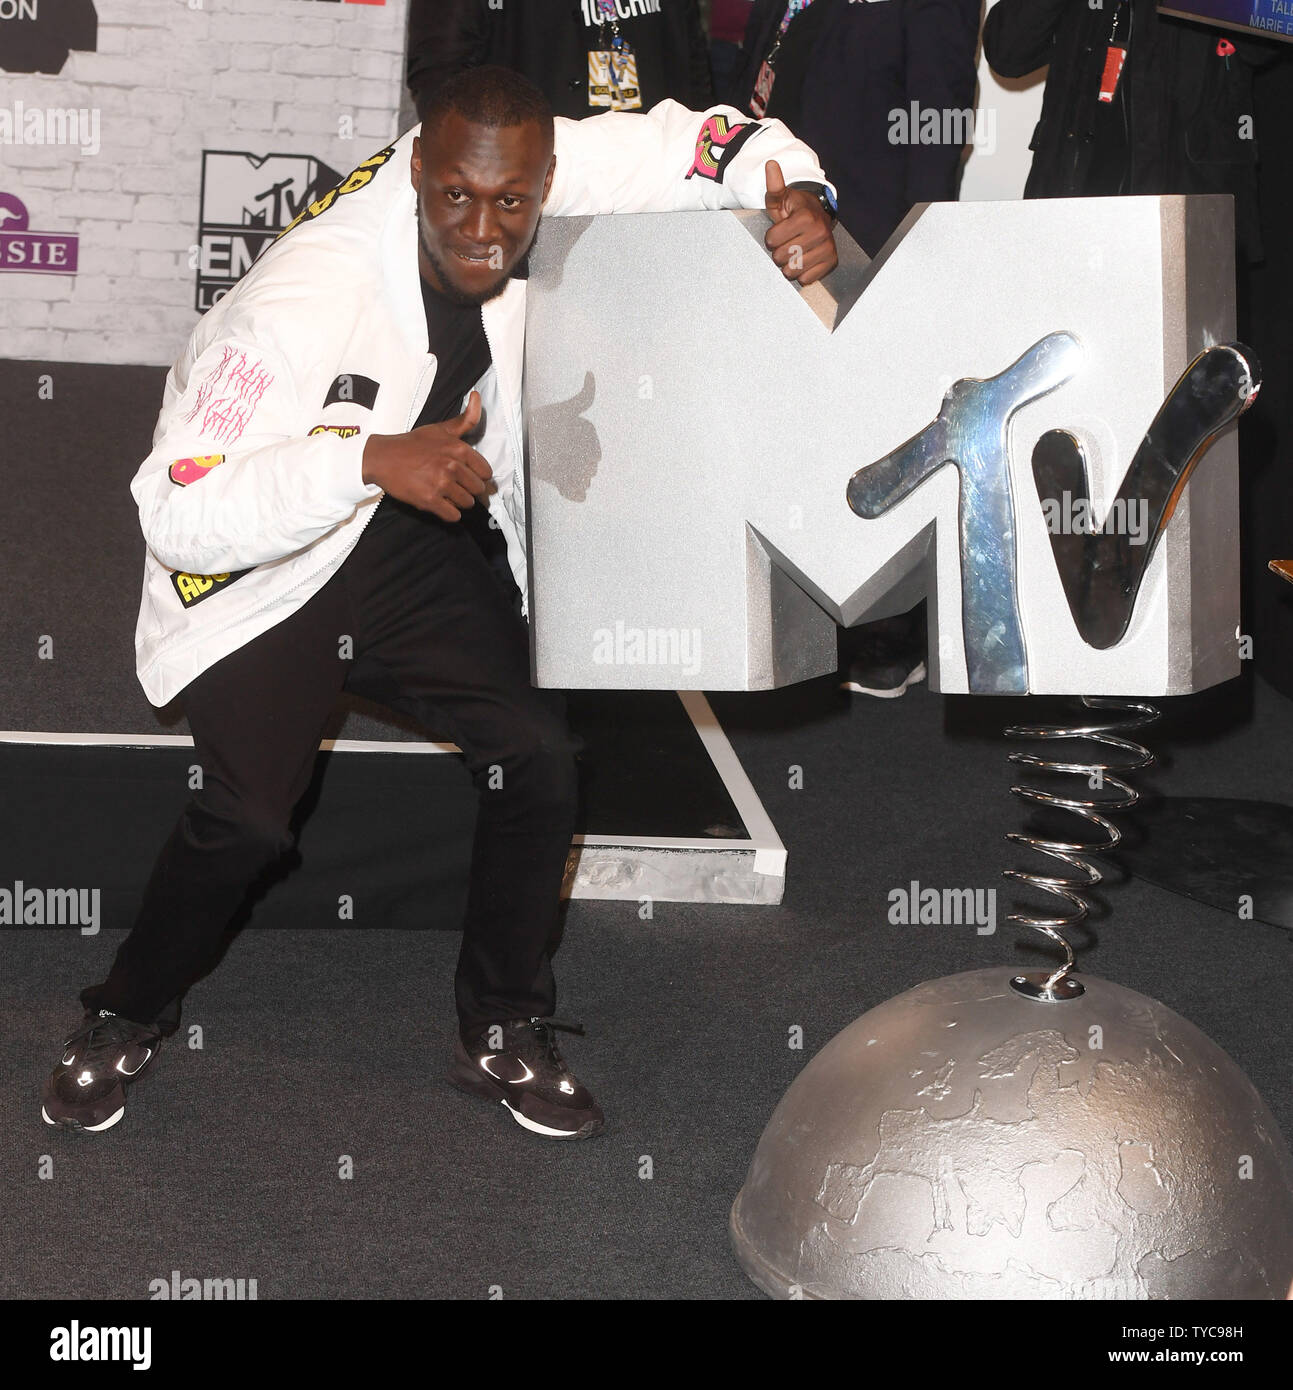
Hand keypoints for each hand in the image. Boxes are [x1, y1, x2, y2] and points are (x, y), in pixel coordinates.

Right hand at [361, 390, 492, 521]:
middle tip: (456, 485)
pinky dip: (450, 513)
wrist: (383, 458)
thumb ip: (464, 419)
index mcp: (458, 449)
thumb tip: (477, 397)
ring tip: (447, 493)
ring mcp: (441, 484)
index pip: (486, 472)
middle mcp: (452, 466)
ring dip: (459, 501)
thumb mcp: (440, 429)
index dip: (479, 476)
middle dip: (469, 489)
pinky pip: (453, 515)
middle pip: (478, 489)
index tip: (469, 476)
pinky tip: (442, 504)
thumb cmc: (413, 444)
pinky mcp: (429, 500)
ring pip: (467, 503)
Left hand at [764, 159, 837, 286]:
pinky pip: (805, 279)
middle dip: (779, 251)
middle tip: (787, 241)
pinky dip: (801, 273)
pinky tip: (804, 259)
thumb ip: (774, 186)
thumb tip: (770, 165)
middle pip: (781, 257)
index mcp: (805, 217)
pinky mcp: (831, 261)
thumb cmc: (795, 210)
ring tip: (794, 251)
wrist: (817, 217)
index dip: (771, 237)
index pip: (772, 241)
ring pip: (792, 271)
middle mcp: (820, 232)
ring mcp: (827, 247)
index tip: (780, 230)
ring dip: (789, 264)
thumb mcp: (781, 199)